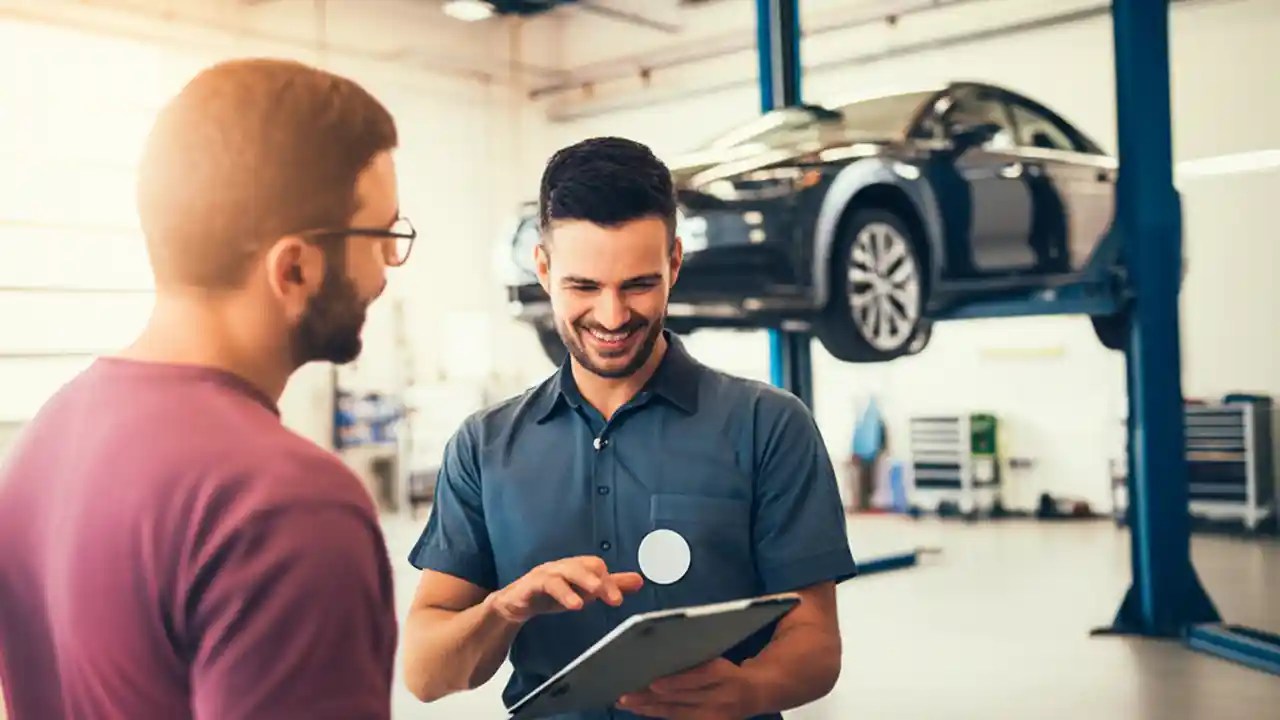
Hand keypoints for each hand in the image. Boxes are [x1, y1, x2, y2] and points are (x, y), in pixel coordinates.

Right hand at [487, 556, 642, 624]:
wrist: (514, 603)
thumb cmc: (551, 594)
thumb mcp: (584, 592)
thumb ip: (610, 586)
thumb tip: (640, 580)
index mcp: (575, 567)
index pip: (597, 567)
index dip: (610, 581)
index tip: (619, 599)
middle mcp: (562, 566)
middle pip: (584, 565)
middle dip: (601, 581)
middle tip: (615, 599)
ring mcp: (545, 574)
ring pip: (565, 572)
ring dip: (582, 582)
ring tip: (595, 594)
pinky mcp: (530, 586)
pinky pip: (546, 585)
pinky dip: (561, 593)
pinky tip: (573, 604)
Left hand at [616, 658, 757, 719]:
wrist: (758, 692)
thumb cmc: (730, 669)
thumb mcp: (720, 659)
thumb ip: (697, 658)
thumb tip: (662, 651)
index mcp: (724, 673)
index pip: (698, 678)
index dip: (676, 682)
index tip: (653, 683)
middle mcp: (720, 696)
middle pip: (682, 698)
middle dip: (651, 698)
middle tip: (625, 695)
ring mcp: (714, 715)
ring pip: (676, 712)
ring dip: (649, 709)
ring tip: (626, 703)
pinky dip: (658, 714)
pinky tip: (641, 710)